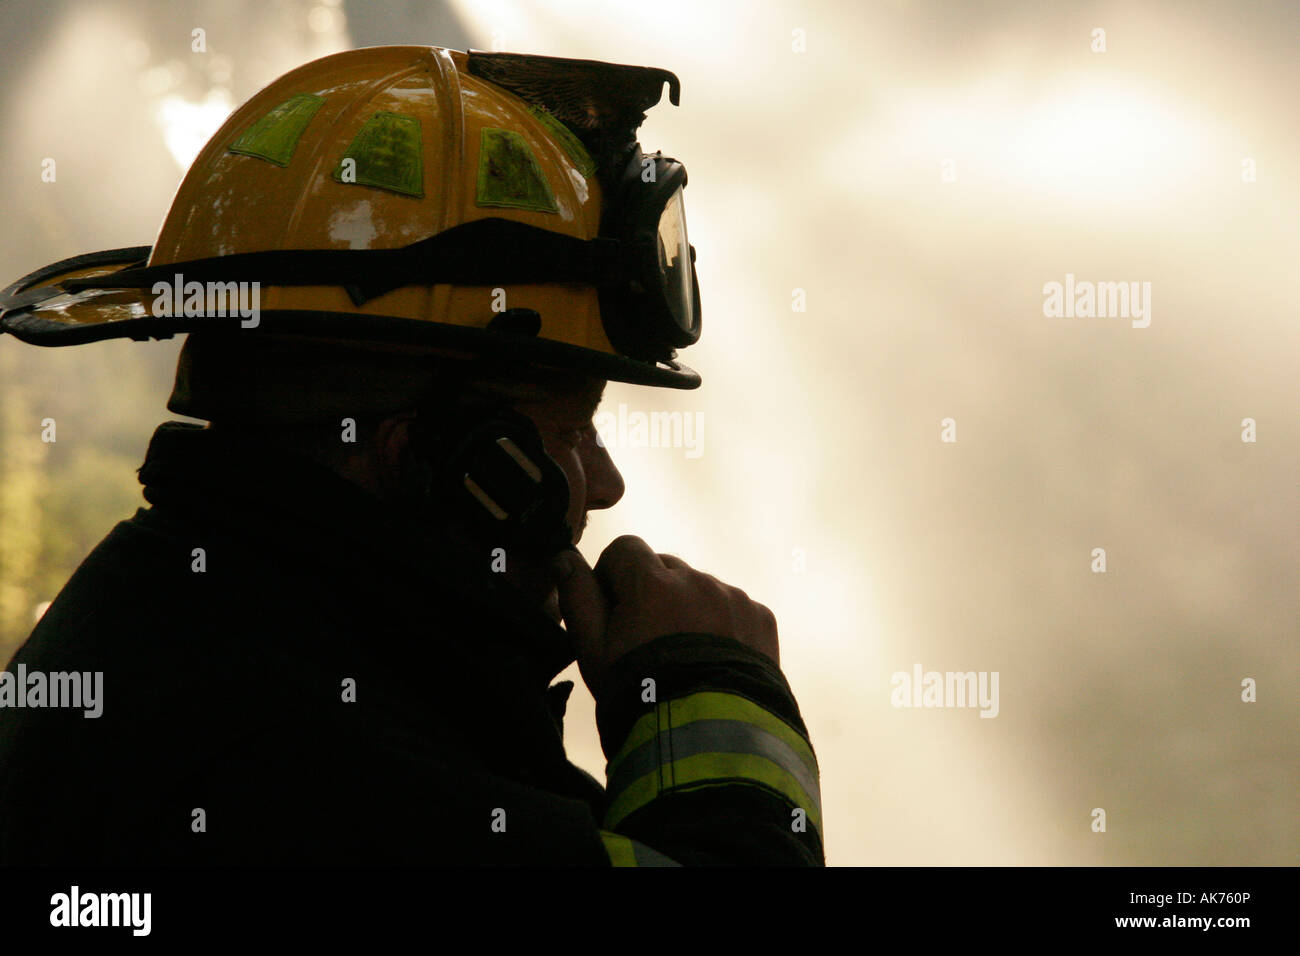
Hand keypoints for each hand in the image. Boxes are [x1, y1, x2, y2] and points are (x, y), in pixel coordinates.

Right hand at [549, 534, 779, 698]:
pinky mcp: (761, 619)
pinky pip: (734, 609)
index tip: (614, 612)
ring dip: (688, 610)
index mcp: (651, 583)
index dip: (612, 577)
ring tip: (685, 661)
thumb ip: (577, 596)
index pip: (624, 549)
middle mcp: (697, 580)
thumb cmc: (639, 698)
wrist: (709, 743)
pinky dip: (724, 627)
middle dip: (652, 594)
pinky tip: (714, 664)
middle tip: (648, 644)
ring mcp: (733, 598)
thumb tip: (564, 556)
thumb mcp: (593, 652)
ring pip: (701, 589)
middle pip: (665, 568)